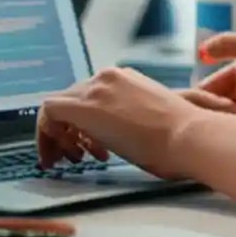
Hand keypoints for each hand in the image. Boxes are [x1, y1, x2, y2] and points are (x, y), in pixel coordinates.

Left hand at [36, 68, 201, 178]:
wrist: (187, 137)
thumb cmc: (179, 137)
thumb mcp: (151, 120)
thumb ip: (129, 118)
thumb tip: (118, 134)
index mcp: (125, 78)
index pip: (90, 95)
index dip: (85, 125)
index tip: (93, 149)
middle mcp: (107, 77)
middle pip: (71, 100)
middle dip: (69, 131)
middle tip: (77, 157)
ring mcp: (95, 89)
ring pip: (57, 106)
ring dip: (58, 135)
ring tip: (71, 159)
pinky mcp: (84, 106)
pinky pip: (48, 113)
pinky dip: (48, 135)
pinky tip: (61, 156)